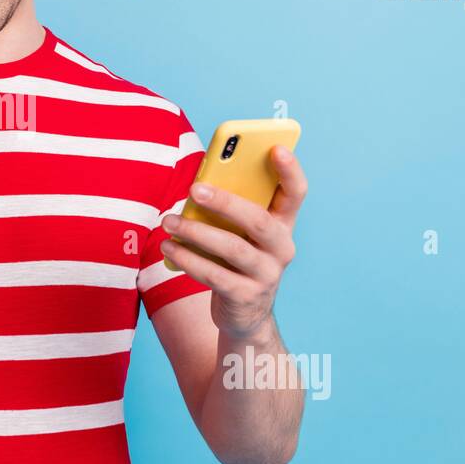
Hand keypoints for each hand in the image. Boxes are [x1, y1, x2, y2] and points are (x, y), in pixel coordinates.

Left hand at [160, 145, 307, 340]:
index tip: (276, 148)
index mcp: (283, 225)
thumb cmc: (237, 260)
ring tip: (169, 221)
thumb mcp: (240, 233)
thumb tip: (198, 185)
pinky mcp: (245, 297)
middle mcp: (282, 248)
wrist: (244, 315)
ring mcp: (267, 275)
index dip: (290, 171)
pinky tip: (168, 247)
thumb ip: (230, 210)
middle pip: (258, 219)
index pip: (296, 194)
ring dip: (196, 231)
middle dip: (225, 201)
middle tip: (194, 188)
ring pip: (232, 247)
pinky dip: (187, 258)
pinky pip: (213, 274)